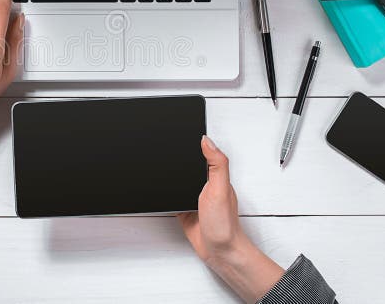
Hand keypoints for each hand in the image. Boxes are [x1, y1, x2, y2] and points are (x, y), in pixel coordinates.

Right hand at [177, 136, 283, 303]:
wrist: (219, 252)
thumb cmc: (224, 225)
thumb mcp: (220, 189)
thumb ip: (216, 164)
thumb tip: (207, 141)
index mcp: (215, 176)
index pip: (205, 154)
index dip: (195, 142)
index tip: (185, 130)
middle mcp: (205, 185)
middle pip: (188, 165)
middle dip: (179, 157)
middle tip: (166, 144)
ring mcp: (193, 198)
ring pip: (178, 180)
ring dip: (170, 176)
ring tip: (160, 161)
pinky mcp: (184, 209)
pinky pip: (171, 197)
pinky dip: (164, 194)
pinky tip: (161, 191)